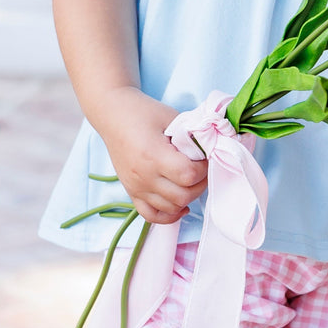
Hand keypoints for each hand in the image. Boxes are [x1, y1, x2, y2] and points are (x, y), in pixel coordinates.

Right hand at [96, 87, 208, 224]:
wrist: (114, 114)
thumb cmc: (143, 112)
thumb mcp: (172, 117)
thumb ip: (192, 135)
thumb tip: (213, 148)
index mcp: (153, 155)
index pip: (188, 174)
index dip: (204, 168)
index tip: (207, 156)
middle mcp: (143, 176)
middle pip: (182, 196)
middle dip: (200, 184)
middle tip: (203, 168)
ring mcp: (136, 187)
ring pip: (170, 208)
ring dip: (188, 197)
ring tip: (192, 180)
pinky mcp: (131, 192)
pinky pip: (151, 216)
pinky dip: (168, 215)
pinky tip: (181, 205)